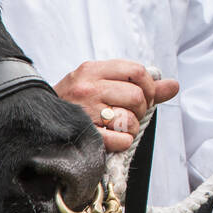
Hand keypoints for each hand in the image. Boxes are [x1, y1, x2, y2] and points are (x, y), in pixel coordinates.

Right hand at [54, 59, 178, 152]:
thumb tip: (174, 85)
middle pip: (138, 96)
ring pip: (131, 119)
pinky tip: (113, 138)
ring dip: (131, 127)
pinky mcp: (85, 135)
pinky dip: (123, 142)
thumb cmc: (76, 103)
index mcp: (92, 70)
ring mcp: (84, 111)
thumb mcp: (102, 84)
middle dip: (141, 109)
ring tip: (118, 126)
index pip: (137, 71)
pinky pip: (122, 140)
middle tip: (129, 113)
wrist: (38, 122)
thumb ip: (141, 85)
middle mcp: (87, 88)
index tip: (145, 96)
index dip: (149, 86)